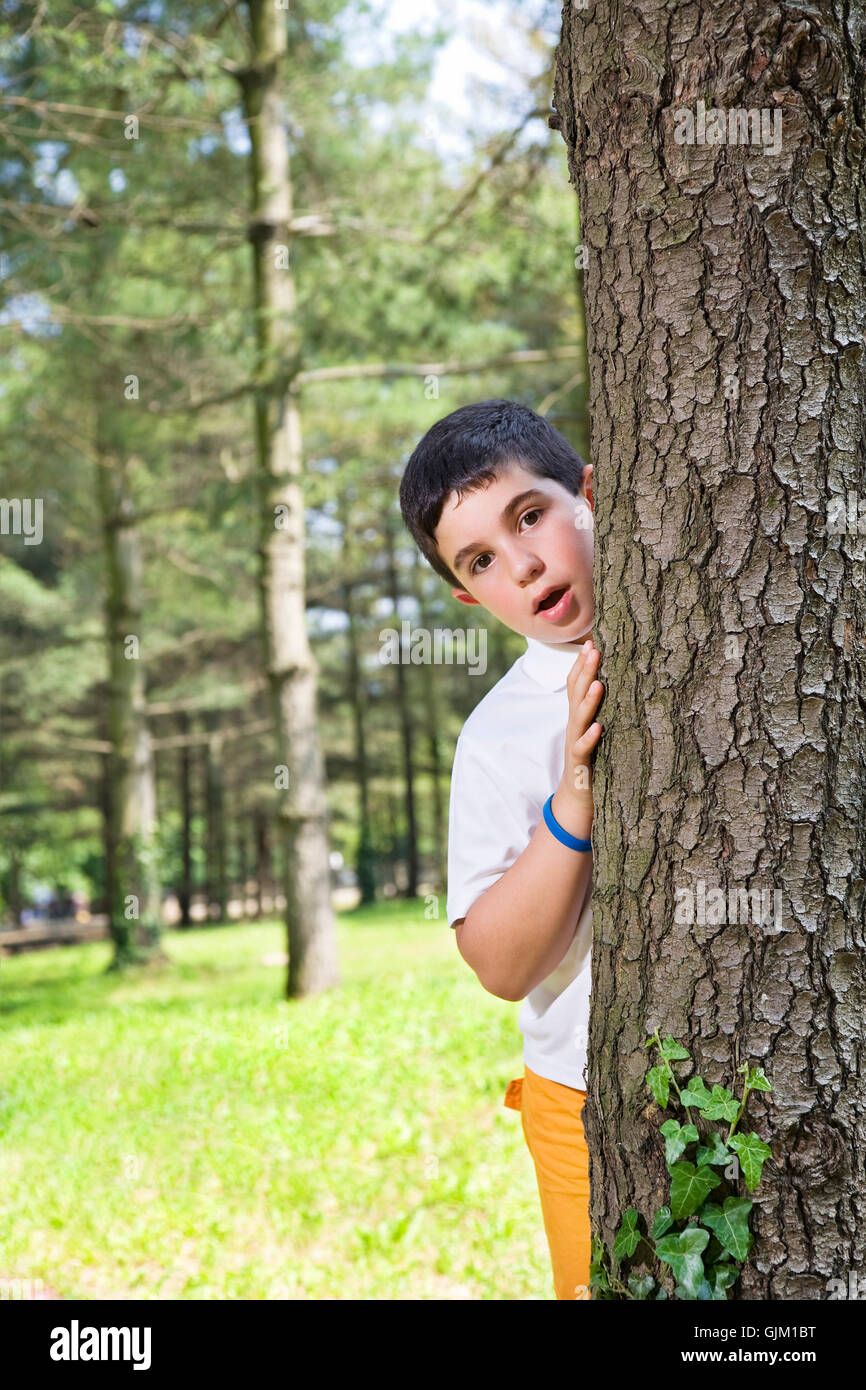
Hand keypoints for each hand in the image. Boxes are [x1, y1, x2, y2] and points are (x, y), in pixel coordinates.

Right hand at [552, 639, 603, 834]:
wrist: (577, 798)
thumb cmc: (590, 761)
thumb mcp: (593, 731)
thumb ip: (597, 709)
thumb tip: (611, 684)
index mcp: (578, 717)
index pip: (576, 685)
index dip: (581, 663)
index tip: (591, 640)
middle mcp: (574, 726)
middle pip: (576, 694)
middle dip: (585, 671)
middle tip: (594, 649)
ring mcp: (576, 744)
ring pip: (579, 719)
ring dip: (588, 700)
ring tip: (599, 683)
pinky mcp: (581, 763)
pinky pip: (584, 749)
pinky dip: (590, 738)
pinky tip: (599, 728)